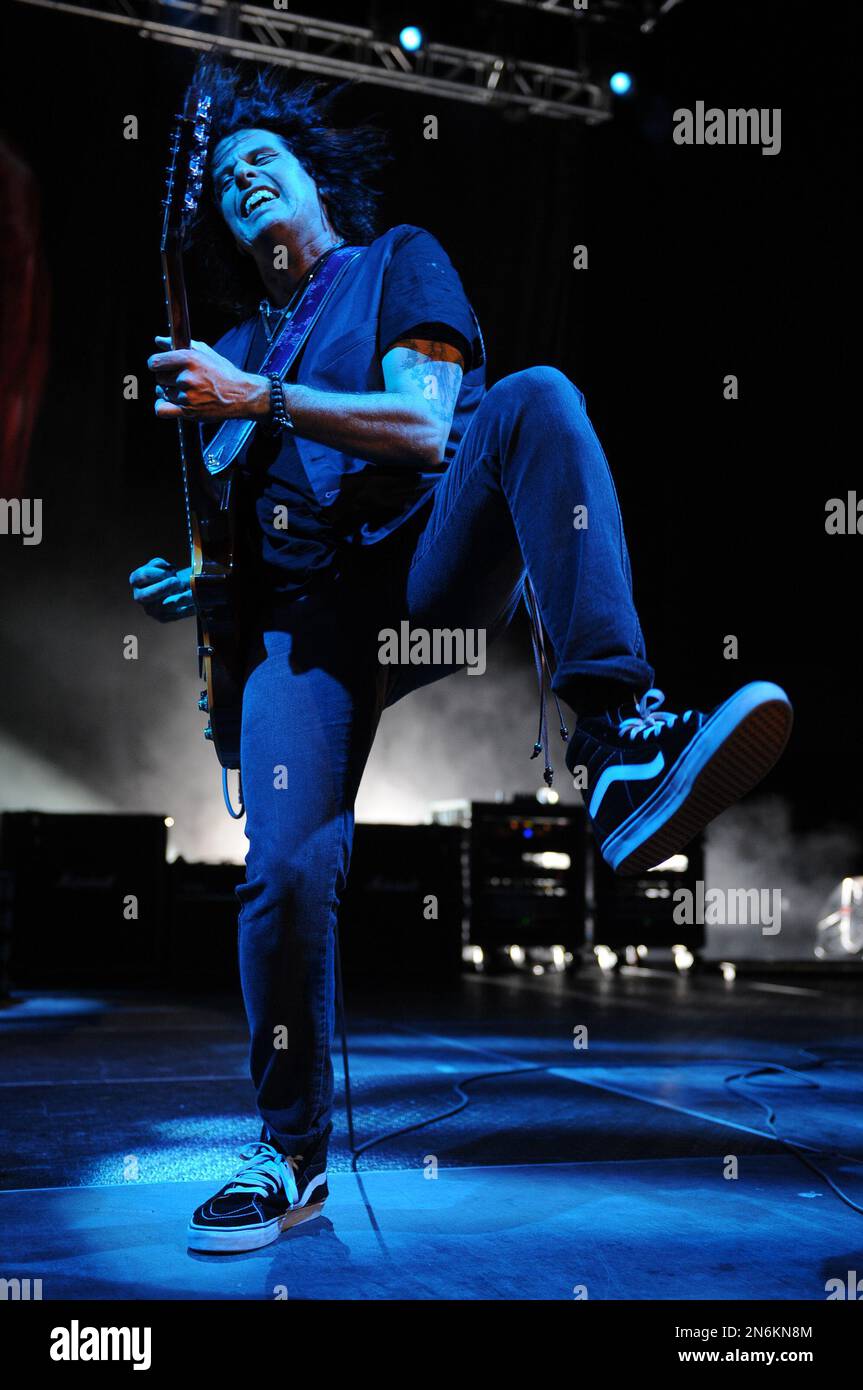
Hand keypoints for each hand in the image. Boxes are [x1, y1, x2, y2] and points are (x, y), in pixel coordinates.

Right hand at [129, 557, 194, 622]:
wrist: (173, 587)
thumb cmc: (165, 575)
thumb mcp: (160, 565)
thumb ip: (160, 564)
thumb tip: (170, 570)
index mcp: (137, 581)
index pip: (142, 576)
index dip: (156, 573)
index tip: (170, 571)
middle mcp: (140, 597)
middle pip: (146, 595)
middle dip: (162, 588)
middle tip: (176, 582)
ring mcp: (151, 609)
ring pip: (164, 606)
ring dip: (180, 599)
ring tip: (191, 593)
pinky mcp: (163, 618)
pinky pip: (177, 615)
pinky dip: (188, 609)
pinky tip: (196, 604)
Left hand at [148, 337, 268, 420]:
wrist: (240, 395)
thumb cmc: (223, 373)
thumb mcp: (204, 353)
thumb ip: (178, 345)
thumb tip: (158, 341)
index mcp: (189, 359)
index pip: (155, 362)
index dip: (156, 364)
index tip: (160, 366)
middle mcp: (186, 377)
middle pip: (159, 379)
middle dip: (167, 379)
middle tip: (181, 380)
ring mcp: (187, 396)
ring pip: (163, 393)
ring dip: (170, 393)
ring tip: (186, 391)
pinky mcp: (188, 411)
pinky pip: (162, 410)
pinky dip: (161, 407)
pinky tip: (169, 403)